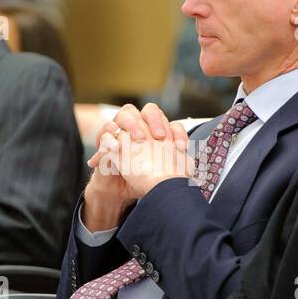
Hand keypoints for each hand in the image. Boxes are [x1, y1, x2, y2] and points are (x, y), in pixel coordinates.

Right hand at [83, 104, 191, 225]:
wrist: (122, 189)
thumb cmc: (144, 178)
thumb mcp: (162, 174)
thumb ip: (176, 167)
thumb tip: (192, 172)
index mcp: (156, 131)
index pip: (171, 122)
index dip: (176, 131)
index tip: (181, 148)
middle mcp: (140, 126)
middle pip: (148, 109)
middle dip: (154, 120)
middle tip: (159, 137)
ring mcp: (122, 130)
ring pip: (125, 114)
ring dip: (133, 124)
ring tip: (139, 139)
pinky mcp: (105, 141)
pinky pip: (105, 132)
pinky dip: (110, 139)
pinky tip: (116, 148)